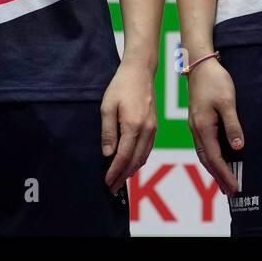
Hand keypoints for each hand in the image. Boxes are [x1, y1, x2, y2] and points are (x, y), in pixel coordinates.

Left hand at [100, 62, 156, 194]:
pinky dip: (139, 160)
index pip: (124, 156)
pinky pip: (147, 149)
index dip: (115, 172)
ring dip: (132, 171)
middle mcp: (147, 130)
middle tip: (112, 188)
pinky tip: (131, 164)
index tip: (107, 182)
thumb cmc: (121, 87)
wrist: (140, 71)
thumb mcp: (107, 107)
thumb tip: (107, 154)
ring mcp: (153, 128)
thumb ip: (108, 132)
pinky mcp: (154, 126)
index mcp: (134, 125)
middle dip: (123, 176)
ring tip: (120, 180)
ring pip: (143, 157)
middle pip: (135, 161)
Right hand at [185, 60, 242, 196]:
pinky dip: (210, 157)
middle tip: (231, 192)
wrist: (199, 64)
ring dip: (214, 169)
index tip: (235, 188)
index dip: (225, 174)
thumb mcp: (227, 102)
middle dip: (218, 177)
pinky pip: (203, 145)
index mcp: (203, 127)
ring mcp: (195, 126)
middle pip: (207, 160)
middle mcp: (197, 130)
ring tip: (224, 182)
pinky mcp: (197, 121)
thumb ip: (232, 125)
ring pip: (203, 154)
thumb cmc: (214, 81)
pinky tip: (217, 160)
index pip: (214, 158)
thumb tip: (237, 148)